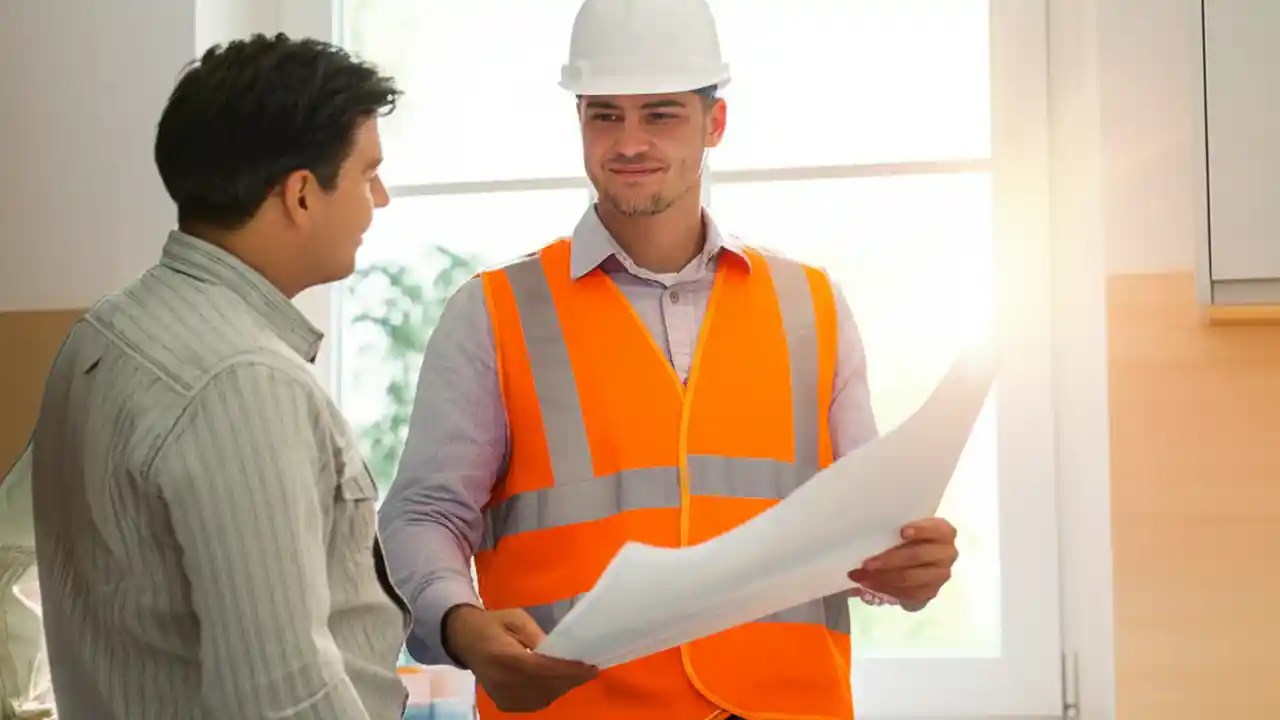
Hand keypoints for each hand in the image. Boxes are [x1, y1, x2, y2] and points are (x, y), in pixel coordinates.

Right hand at [444, 606, 597, 711]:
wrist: (465, 640)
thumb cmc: (493, 624)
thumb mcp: (516, 618)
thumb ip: (536, 635)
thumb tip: (557, 651)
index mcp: (503, 656)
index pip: (541, 669)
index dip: (567, 671)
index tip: (590, 668)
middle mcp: (501, 680)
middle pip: (544, 686)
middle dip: (570, 680)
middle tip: (590, 671)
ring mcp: (500, 695)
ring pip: (540, 698)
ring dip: (562, 688)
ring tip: (577, 676)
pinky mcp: (502, 702)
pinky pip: (532, 704)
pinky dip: (549, 695)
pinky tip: (559, 684)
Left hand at [848, 517, 957, 610]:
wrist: (916, 559)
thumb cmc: (907, 537)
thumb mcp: (904, 528)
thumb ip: (895, 529)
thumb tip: (867, 532)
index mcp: (944, 532)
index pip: (936, 529)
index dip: (920, 530)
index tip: (902, 532)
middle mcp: (947, 553)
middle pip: (918, 556)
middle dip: (890, 560)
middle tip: (867, 563)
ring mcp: (941, 575)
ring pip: (910, 577)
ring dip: (883, 578)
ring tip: (862, 577)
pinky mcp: (931, 592)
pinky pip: (907, 593)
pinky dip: (886, 589)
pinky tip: (871, 584)